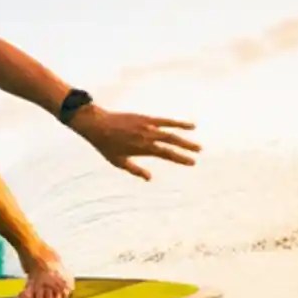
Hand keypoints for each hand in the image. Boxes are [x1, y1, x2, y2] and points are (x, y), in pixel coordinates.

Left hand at [69, 106, 200, 180]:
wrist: (98, 125)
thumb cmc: (106, 145)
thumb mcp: (118, 161)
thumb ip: (135, 170)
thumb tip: (150, 178)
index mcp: (142, 149)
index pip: (166, 154)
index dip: (180, 158)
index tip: (192, 162)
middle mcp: (147, 137)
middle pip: (172, 143)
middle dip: (186, 148)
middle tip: (198, 153)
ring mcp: (147, 126)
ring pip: (171, 132)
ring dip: (185, 138)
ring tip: (197, 144)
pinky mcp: (146, 118)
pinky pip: (165, 121)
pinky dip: (178, 123)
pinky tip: (190, 126)